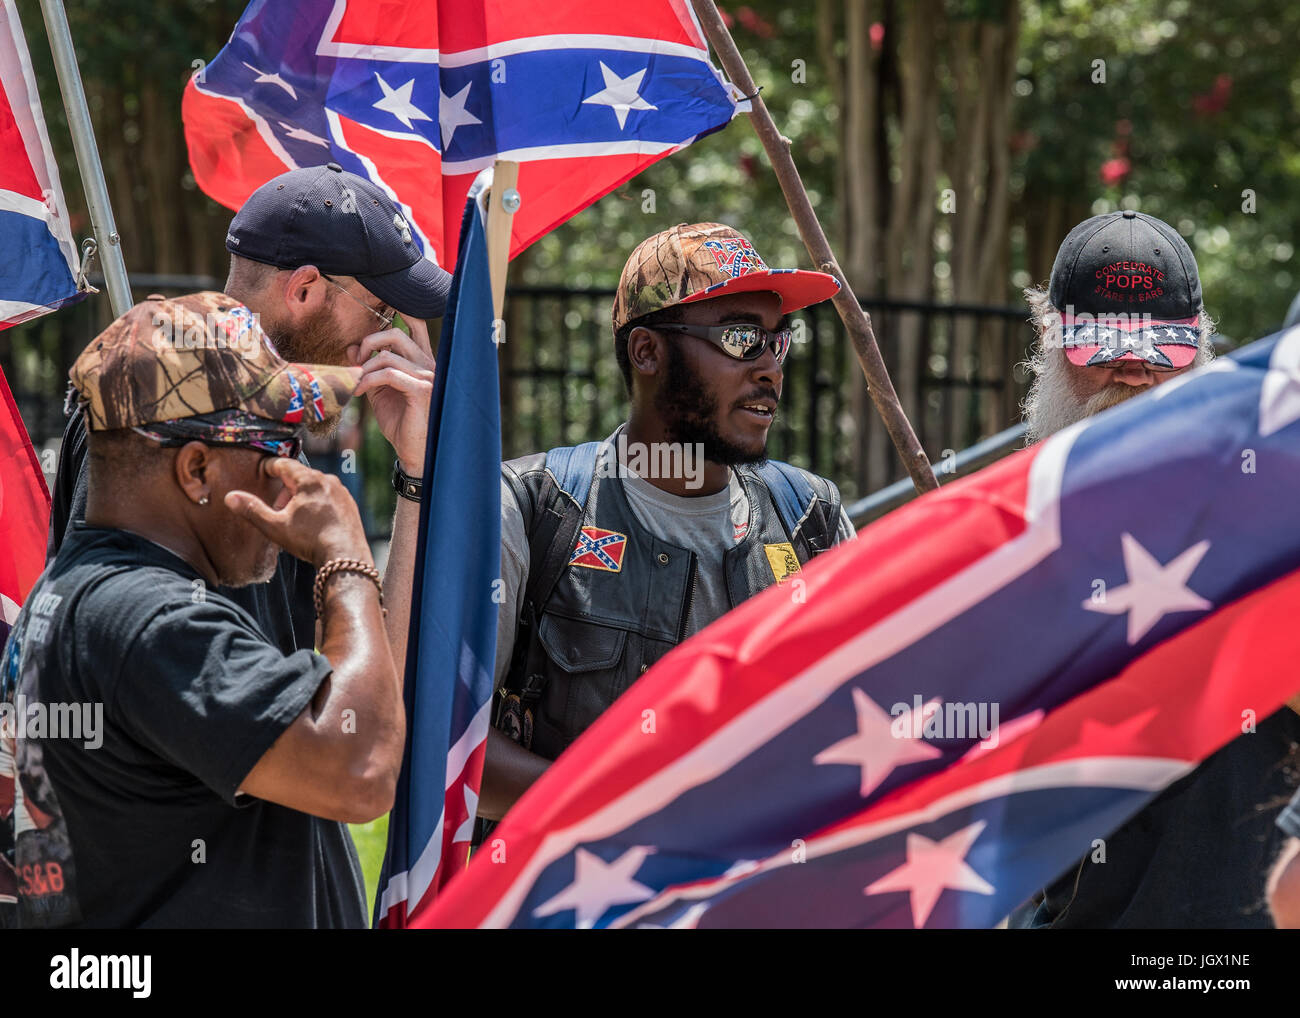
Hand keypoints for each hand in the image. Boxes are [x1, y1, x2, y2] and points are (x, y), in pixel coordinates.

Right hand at [225, 457, 369, 566]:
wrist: (346, 557)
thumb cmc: (310, 541)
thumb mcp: (275, 526)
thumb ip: (252, 509)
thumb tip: (230, 497)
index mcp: (310, 480)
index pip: (284, 464)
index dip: (270, 466)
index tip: (262, 470)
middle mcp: (328, 480)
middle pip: (300, 476)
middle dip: (285, 489)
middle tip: (277, 508)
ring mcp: (342, 492)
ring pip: (315, 486)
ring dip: (301, 496)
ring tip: (294, 518)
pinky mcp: (350, 504)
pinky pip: (328, 497)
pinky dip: (317, 503)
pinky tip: (313, 522)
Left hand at [348, 317, 435, 474]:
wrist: (414, 451)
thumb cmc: (402, 423)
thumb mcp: (380, 391)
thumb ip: (369, 368)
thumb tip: (352, 347)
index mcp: (422, 362)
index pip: (416, 325)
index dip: (399, 312)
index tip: (377, 319)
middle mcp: (429, 365)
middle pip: (396, 334)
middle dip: (369, 342)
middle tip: (356, 360)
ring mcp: (428, 376)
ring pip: (387, 355)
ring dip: (364, 368)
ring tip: (355, 383)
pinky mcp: (422, 390)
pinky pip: (388, 374)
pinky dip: (368, 380)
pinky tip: (359, 391)